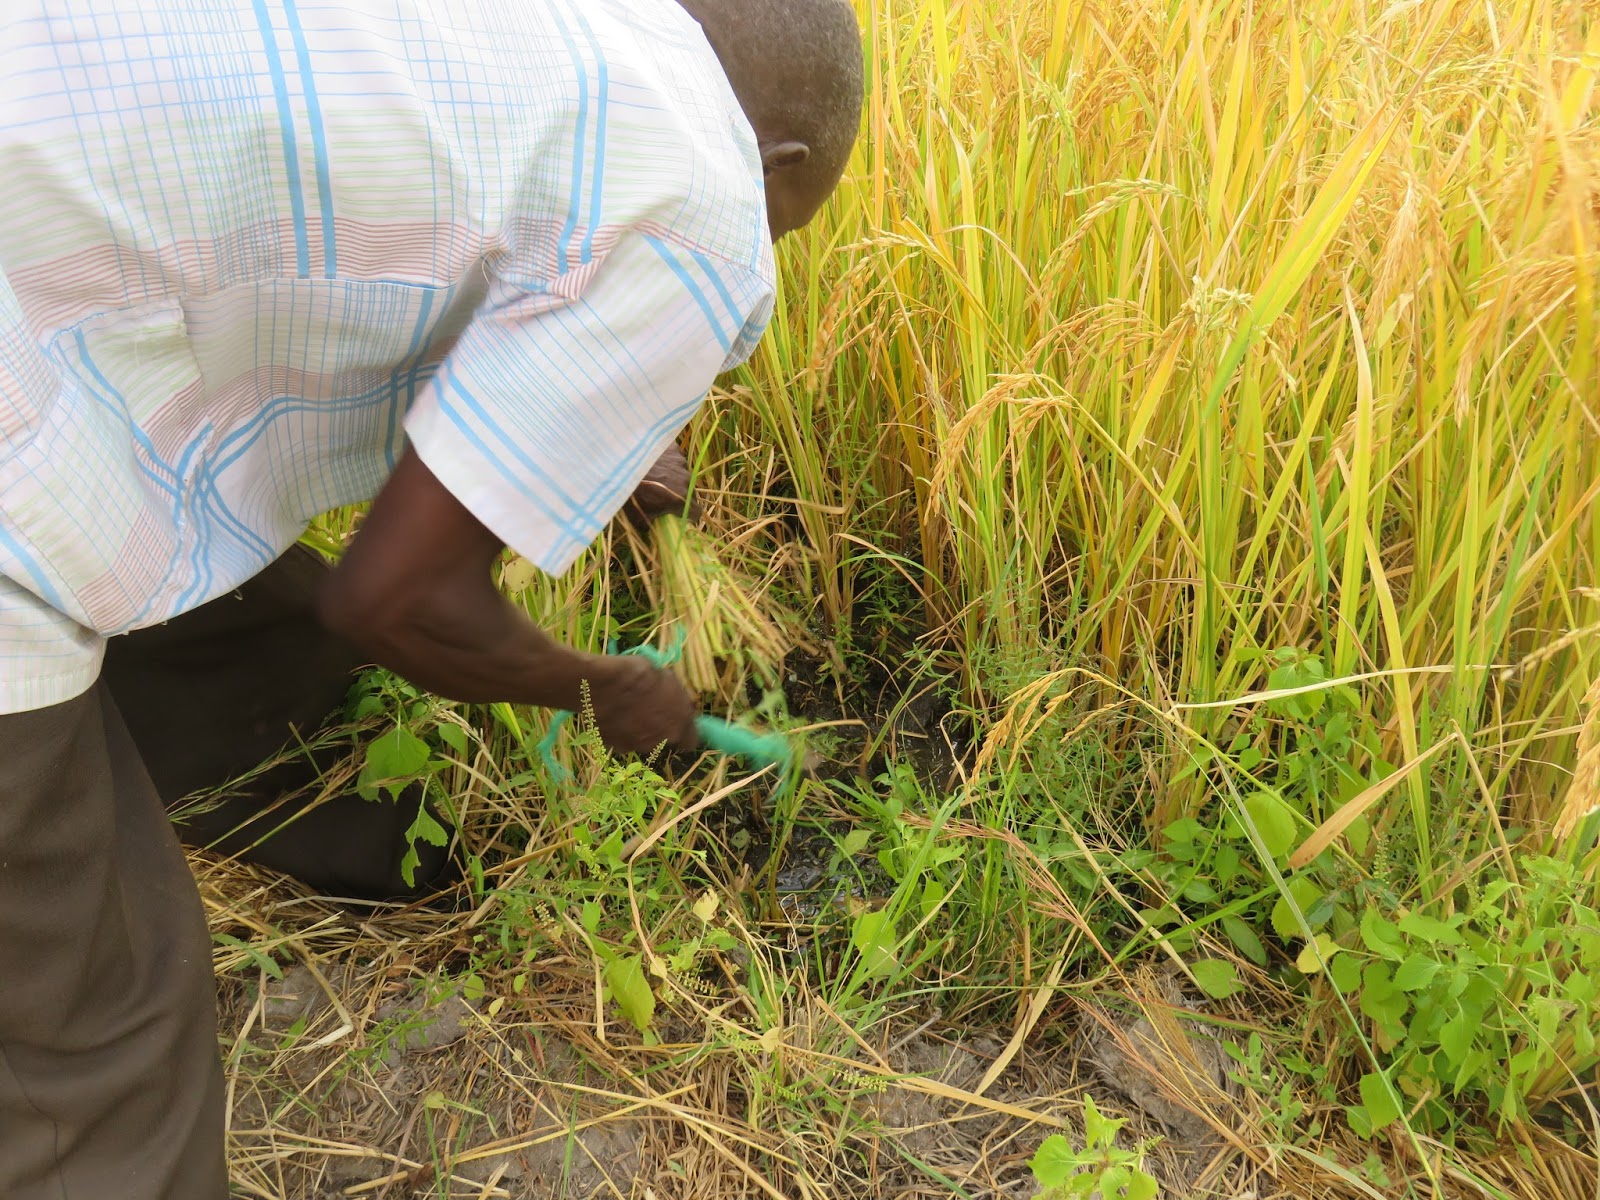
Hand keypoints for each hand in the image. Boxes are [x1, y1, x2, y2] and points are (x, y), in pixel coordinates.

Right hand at [584, 656, 699, 755]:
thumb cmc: (636, 673)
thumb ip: (672, 693)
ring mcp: (640, 745)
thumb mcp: (664, 676)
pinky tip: (613, 716)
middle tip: (647, 710)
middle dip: (659, 728)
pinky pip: (624, 740)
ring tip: (626, 711)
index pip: (692, 739)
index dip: (684, 729)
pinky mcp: (618, 747)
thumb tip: (670, 695)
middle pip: (665, 739)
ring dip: (639, 730)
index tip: (676, 719)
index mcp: (681, 720)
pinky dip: (621, 731)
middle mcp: (663, 738)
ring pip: (644, 741)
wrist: (601, 685)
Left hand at [623, 443, 701, 527]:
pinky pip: (675, 457)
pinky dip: (668, 461)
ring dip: (674, 477)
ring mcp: (680, 462)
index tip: (679, 515)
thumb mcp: (638, 517)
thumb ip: (650, 525)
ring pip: (682, 473)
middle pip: (690, 491)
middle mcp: (686, 480)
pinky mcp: (673, 448)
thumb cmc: (629, 494)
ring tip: (657, 476)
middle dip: (680, 495)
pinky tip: (654, 462)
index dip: (689, 515)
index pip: (696, 512)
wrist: (618, 464)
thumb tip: (651, 529)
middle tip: (664, 495)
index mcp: (682, 499)